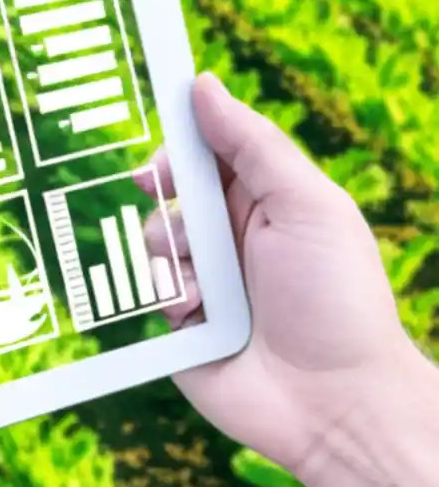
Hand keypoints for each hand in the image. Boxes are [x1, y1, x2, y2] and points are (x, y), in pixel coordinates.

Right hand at [143, 74, 438, 486]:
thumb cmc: (337, 298)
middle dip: (162, 193)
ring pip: (152, 241)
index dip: (180, 141)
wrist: (333, 401)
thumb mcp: (305, 203)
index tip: (159, 131)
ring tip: (204, 280)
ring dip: (170, 252)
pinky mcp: (180, 326)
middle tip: (158, 192)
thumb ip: (251, 143)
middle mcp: (231, 238)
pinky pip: (149, 293)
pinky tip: (200, 315)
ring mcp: (204, 282)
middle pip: (171, 193)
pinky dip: (170, 298)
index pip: (209, 153)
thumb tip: (202, 84)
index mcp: (265, 202)